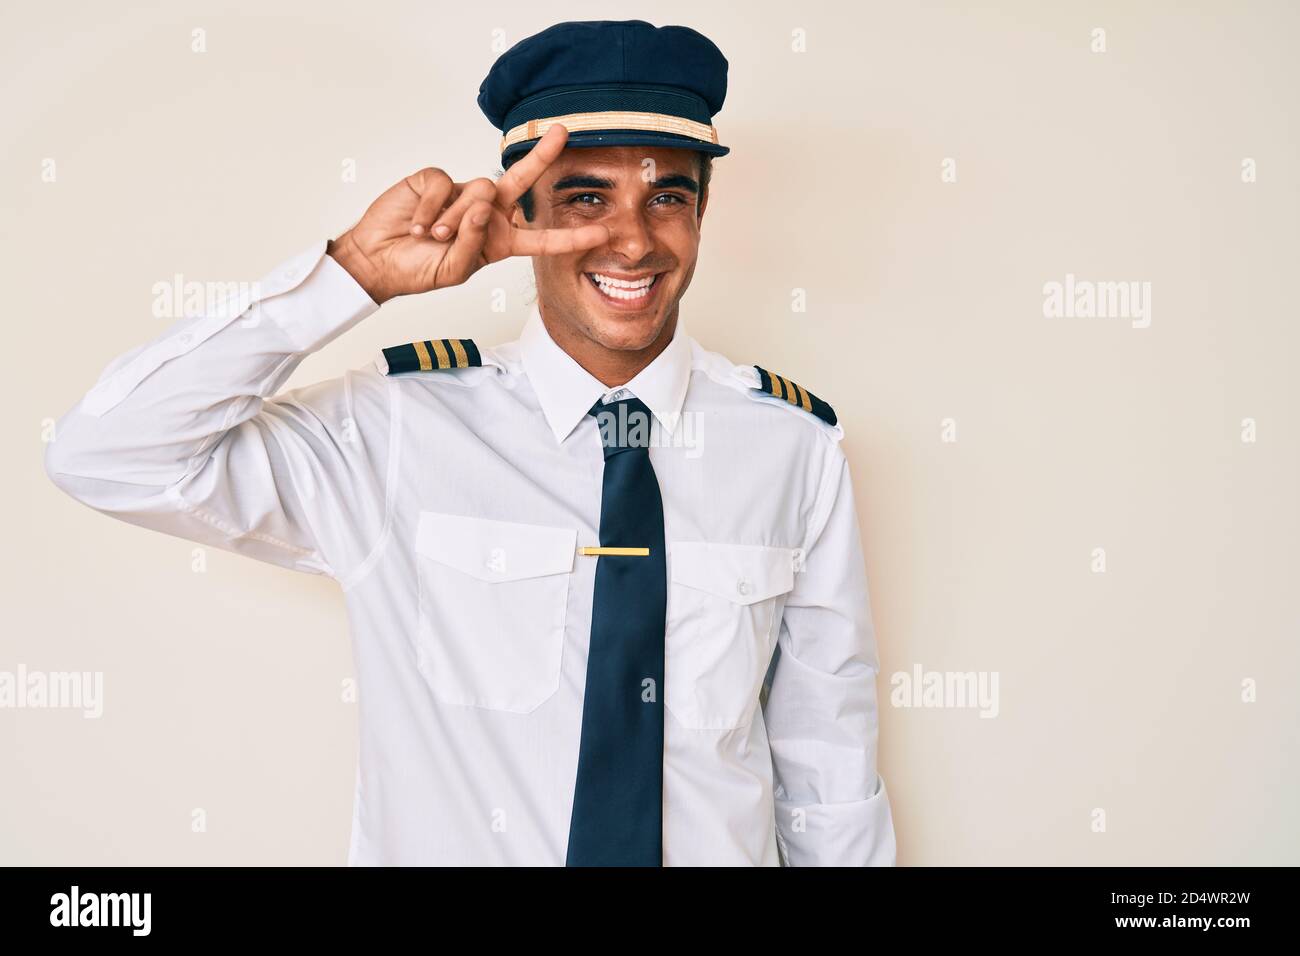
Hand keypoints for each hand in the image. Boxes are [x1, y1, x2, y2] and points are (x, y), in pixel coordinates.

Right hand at [328, 124, 607, 303]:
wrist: (378, 259)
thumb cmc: (418, 271)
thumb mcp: (455, 270)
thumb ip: (473, 242)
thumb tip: (482, 204)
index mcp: (500, 241)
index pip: (541, 238)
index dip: (571, 238)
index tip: (603, 234)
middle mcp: (486, 213)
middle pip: (520, 182)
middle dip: (541, 155)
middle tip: (562, 132)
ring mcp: (462, 194)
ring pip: (478, 191)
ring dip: (455, 218)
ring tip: (433, 237)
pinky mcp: (436, 181)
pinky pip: (444, 186)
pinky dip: (431, 209)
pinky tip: (419, 225)